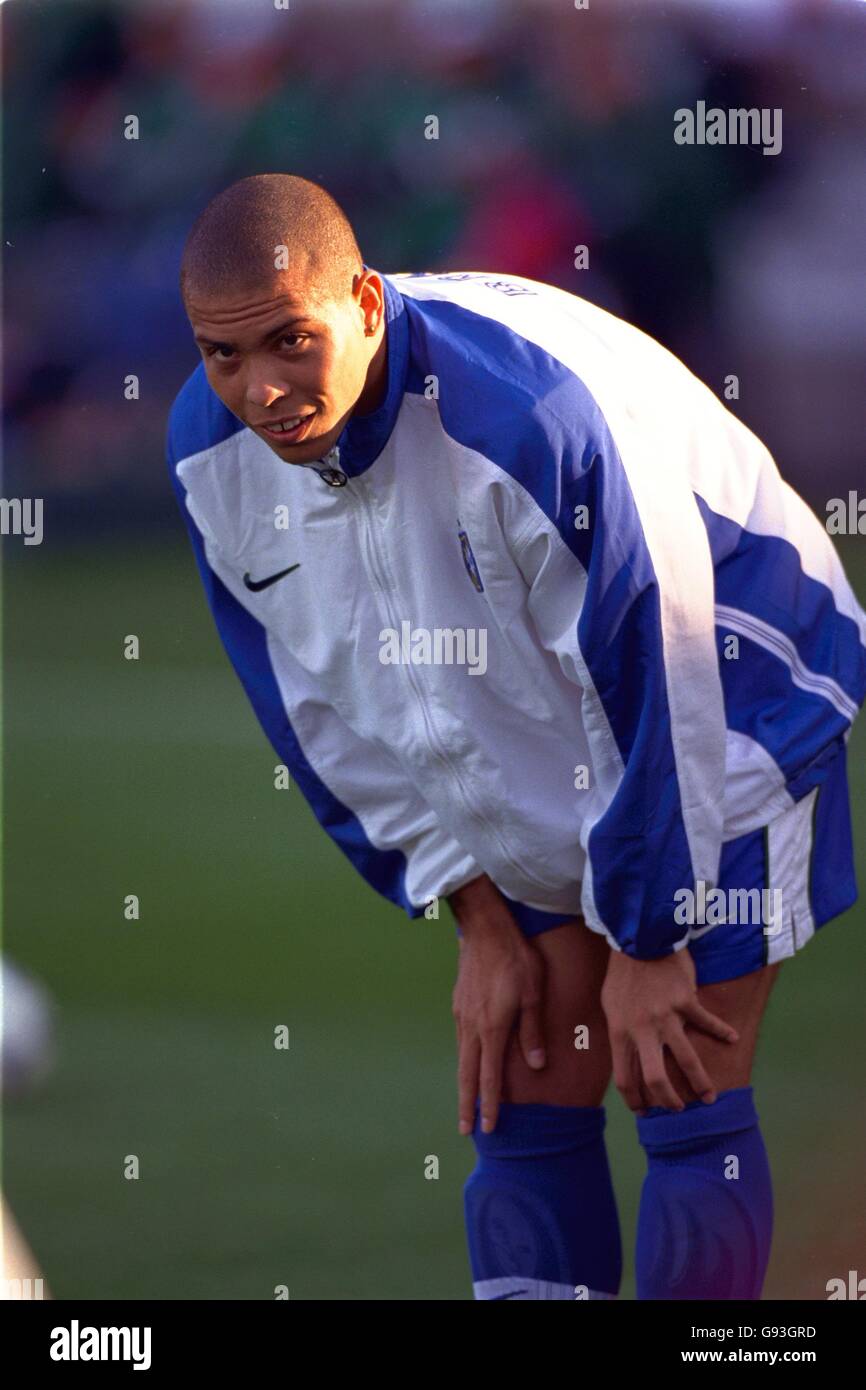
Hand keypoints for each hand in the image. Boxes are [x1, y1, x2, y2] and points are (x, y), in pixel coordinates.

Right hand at [449, 876, 546, 1134]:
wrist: (485, 928)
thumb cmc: (517, 958)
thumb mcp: (533, 994)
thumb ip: (532, 1032)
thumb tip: (536, 1065)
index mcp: (492, 1027)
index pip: (489, 1076)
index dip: (489, 1105)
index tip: (487, 1128)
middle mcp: (472, 1026)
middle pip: (467, 1075)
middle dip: (467, 1104)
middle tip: (466, 1131)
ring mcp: (461, 1015)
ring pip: (462, 1058)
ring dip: (464, 1084)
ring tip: (467, 1103)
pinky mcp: (458, 1004)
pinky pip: (461, 1040)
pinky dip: (464, 1060)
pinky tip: (469, 1064)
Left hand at [600, 946, 738, 1113]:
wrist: (639, 939)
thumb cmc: (623, 974)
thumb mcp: (610, 1005)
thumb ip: (620, 1033)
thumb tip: (627, 1059)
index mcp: (619, 1031)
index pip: (624, 1077)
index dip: (634, 1100)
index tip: (643, 1111)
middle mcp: (642, 1029)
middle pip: (655, 1078)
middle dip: (669, 1101)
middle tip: (678, 1110)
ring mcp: (666, 1016)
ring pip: (686, 1060)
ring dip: (700, 1082)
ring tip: (709, 1097)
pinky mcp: (686, 1001)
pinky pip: (707, 1023)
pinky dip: (722, 1032)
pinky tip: (732, 1039)